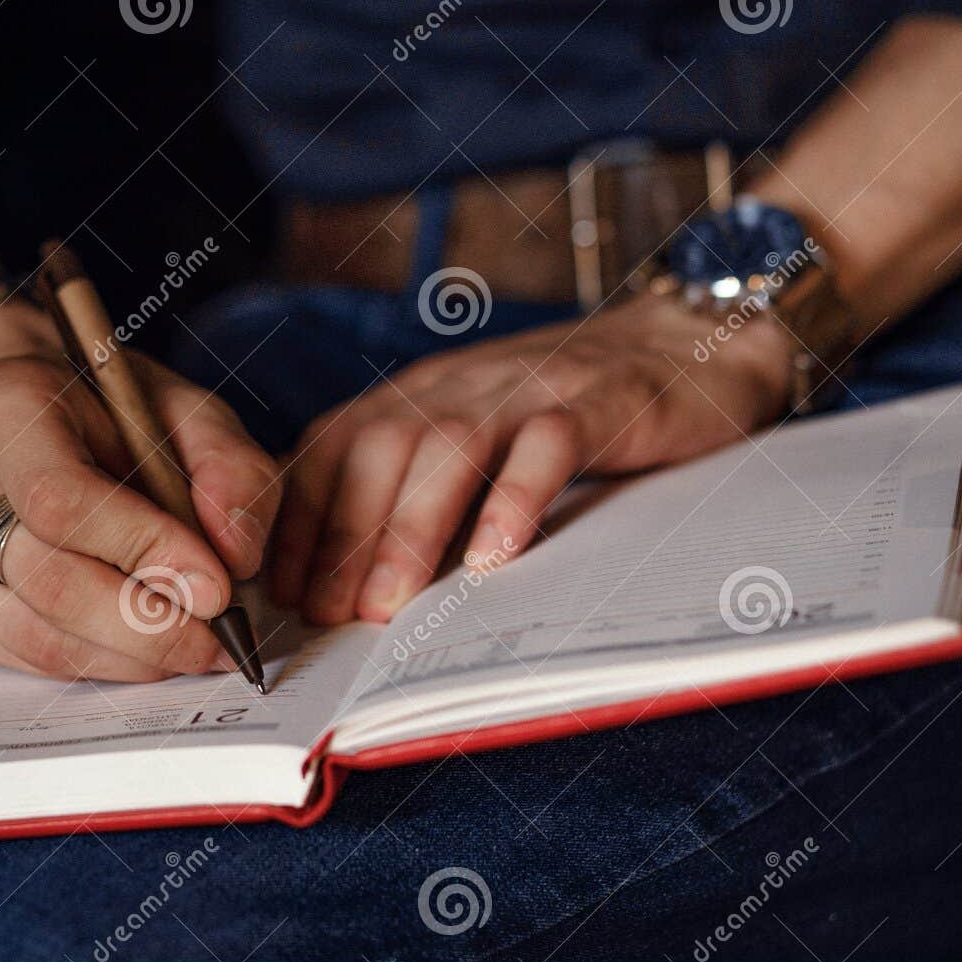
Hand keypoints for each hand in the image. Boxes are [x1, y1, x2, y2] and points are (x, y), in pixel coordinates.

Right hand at [0, 313, 279, 682]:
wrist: (20, 413)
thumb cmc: (106, 411)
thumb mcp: (186, 408)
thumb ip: (229, 468)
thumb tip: (236, 556)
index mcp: (2, 402)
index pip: (60, 499)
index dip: (144, 551)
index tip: (216, 586)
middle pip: (48, 580)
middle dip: (149, 624)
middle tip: (218, 637)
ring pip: (36, 635)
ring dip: (131, 656)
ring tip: (194, 645)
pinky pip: (23, 658)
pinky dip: (97, 664)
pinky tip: (142, 645)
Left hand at [271, 292, 794, 623]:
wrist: (680, 345)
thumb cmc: (558, 412)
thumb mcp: (470, 436)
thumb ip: (413, 487)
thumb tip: (342, 581)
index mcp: (417, 394)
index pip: (332, 447)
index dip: (299, 518)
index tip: (281, 591)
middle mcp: (460, 385)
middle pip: (378, 449)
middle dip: (342, 536)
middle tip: (325, 615)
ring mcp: (529, 389)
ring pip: (450, 450)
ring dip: (411, 530)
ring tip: (387, 604)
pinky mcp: (599, 403)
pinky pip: (548, 447)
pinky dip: (515, 500)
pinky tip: (495, 558)